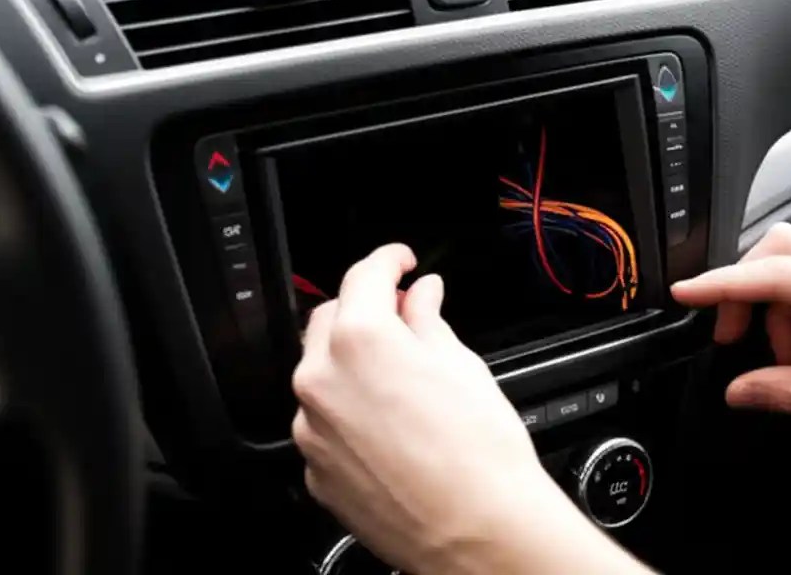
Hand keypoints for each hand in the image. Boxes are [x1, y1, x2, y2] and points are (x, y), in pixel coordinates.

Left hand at [291, 244, 556, 572]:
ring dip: (354, 366)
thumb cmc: (478, 455)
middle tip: (405, 319)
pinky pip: (324, 424)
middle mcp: (322, 379)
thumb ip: (427, 320)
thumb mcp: (461, 365)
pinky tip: (391, 427)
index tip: (401, 262)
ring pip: (323, 375)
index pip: (364, 275)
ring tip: (404, 385)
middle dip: (365, 312)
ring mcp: (312, 428)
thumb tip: (420, 296)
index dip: (389, 259)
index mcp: (360, 339)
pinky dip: (349, 414)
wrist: (476, 531)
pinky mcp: (314, 469)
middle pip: (332, 321)